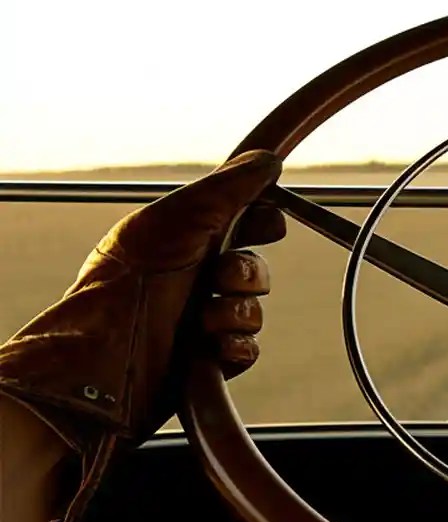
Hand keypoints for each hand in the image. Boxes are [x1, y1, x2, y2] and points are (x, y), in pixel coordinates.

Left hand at [0, 150, 283, 521]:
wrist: (106, 352)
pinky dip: (234, 345)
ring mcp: (197, 321)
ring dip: (236, 313)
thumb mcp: (183, 215)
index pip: (242, 224)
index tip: (267, 225)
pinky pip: (246, 348)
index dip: (262, 224)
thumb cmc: (131, 277)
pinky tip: (212, 346)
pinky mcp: (205, 360)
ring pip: (252, 311)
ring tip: (204, 319)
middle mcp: (190, 280)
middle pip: (254, 270)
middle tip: (222, 278)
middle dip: (247, 274)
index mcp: (182, 241)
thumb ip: (230, 186)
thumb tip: (268, 160)